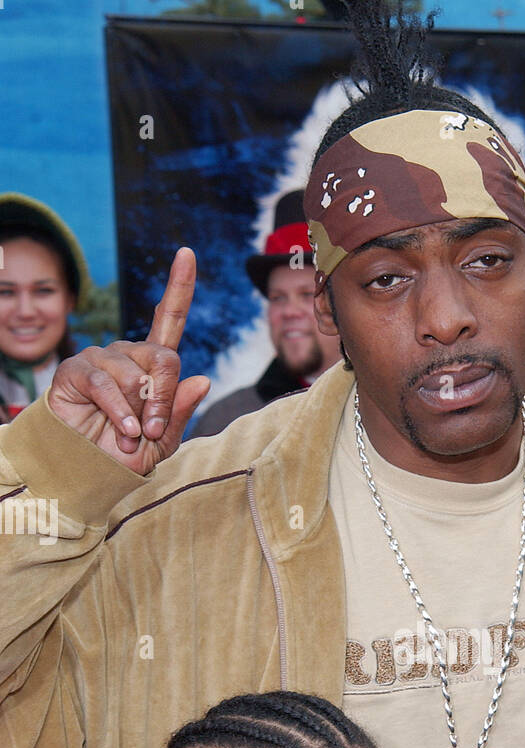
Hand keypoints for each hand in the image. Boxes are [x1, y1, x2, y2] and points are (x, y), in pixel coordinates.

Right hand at [47, 248, 209, 475]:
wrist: (86, 470)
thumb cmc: (124, 455)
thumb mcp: (162, 440)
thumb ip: (179, 412)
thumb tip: (203, 379)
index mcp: (153, 366)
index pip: (169, 319)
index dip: (179, 287)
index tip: (187, 254)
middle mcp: (128, 354)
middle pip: (165, 359)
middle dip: (163, 400)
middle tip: (151, 430)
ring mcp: (101, 358)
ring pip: (134, 375)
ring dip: (136, 413)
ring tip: (128, 435)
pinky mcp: (75, 369)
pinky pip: (104, 383)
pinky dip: (118, 411)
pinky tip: (122, 431)